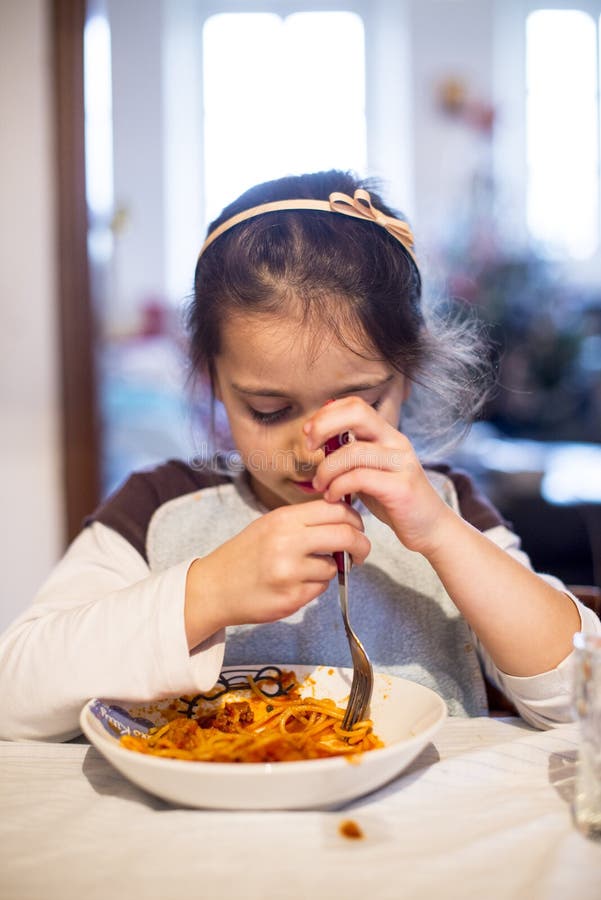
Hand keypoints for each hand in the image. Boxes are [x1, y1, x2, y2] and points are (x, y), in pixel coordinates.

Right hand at [184, 499, 369, 647]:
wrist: (213, 588)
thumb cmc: (245, 554)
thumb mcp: (270, 525)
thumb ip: (304, 521)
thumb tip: (345, 520)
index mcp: (283, 519)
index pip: (335, 510)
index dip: (354, 519)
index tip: (357, 527)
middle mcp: (287, 542)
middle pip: (345, 536)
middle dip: (361, 545)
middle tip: (361, 551)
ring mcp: (289, 572)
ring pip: (333, 567)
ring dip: (328, 569)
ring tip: (303, 570)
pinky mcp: (291, 597)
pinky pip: (320, 589)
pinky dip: (313, 587)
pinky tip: (292, 585)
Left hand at [305, 397, 456, 556]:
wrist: (430, 529)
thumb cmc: (394, 501)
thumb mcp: (369, 472)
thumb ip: (349, 457)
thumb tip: (316, 443)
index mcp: (387, 435)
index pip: (355, 405)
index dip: (327, 413)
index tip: (308, 434)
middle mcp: (396, 442)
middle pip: (357, 413)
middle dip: (324, 426)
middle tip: (309, 448)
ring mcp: (401, 463)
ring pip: (353, 451)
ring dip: (327, 468)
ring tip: (320, 485)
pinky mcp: (402, 487)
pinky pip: (360, 477)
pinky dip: (338, 486)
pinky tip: (333, 497)